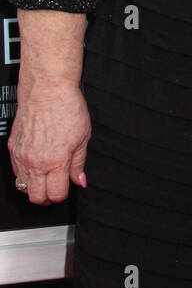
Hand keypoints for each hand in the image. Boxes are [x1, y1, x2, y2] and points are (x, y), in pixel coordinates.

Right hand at [8, 84, 89, 203]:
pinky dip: (24, 174)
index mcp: (56, 161)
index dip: (63, 195)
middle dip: (47, 197)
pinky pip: (15, 171)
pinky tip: (35, 166)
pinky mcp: (13, 147)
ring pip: (22, 186)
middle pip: (35, 196)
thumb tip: (80, 180)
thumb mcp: (83, 137)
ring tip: (45, 178)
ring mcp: (21, 155)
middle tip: (55, 189)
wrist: (47, 89)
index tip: (66, 189)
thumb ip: (79, 163)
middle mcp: (35, 161)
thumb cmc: (67, 107)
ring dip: (34, 187)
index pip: (56, 194)